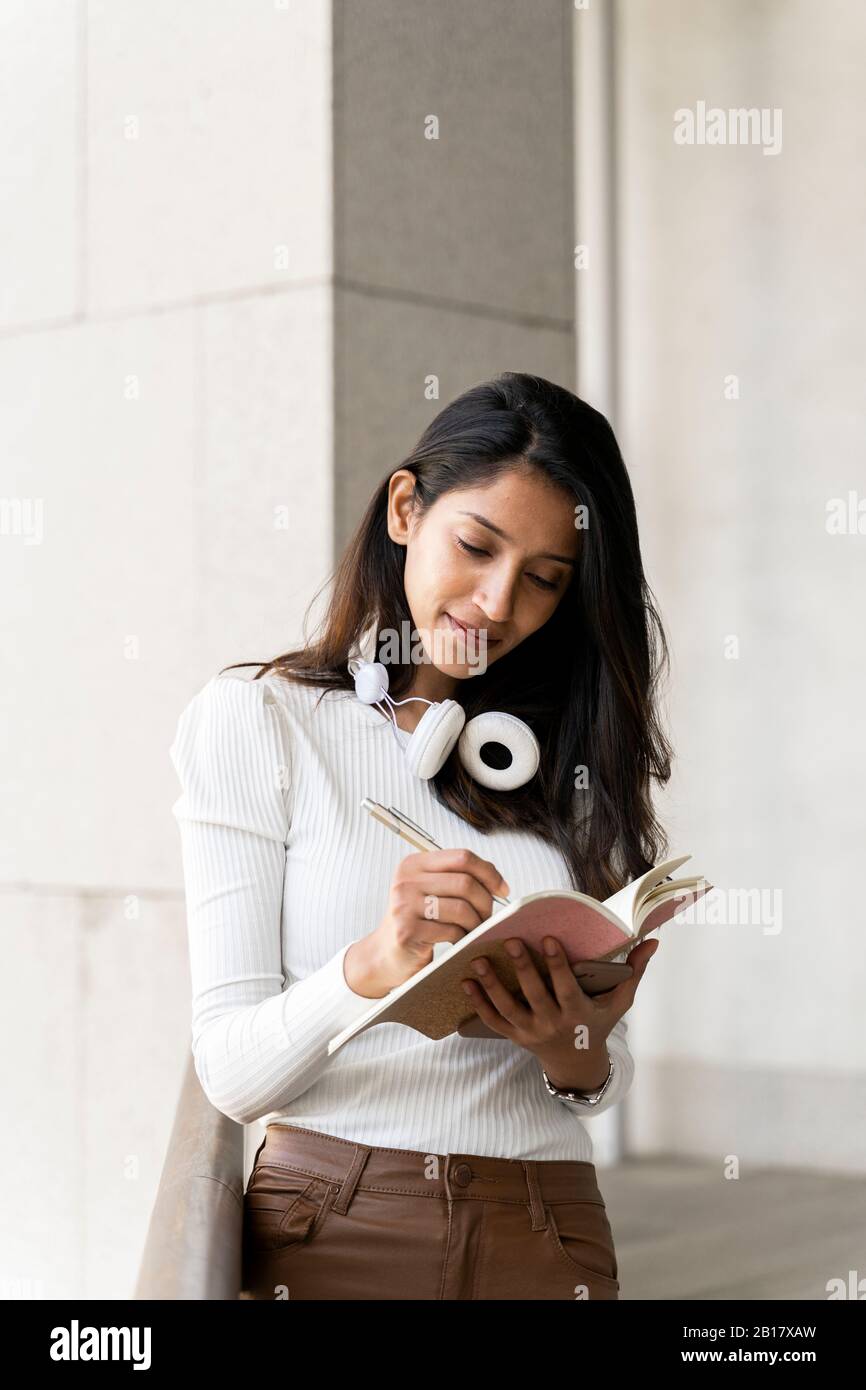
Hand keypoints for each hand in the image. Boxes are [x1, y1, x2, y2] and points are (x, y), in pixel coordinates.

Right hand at [344, 847, 509, 997]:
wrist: (385, 954)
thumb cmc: (416, 921)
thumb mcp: (430, 890)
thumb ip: (456, 878)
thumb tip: (498, 882)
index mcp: (414, 864)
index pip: (462, 857)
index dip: (489, 872)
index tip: (502, 889)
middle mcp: (406, 880)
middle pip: (465, 883)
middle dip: (485, 902)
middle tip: (487, 917)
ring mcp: (404, 905)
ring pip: (462, 908)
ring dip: (476, 923)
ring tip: (473, 930)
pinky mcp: (408, 931)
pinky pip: (452, 931)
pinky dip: (463, 938)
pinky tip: (459, 941)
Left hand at [460, 935, 658, 1087]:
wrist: (576, 1061)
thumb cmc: (598, 1022)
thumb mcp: (619, 1001)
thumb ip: (634, 971)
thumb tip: (652, 941)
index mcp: (577, 1012)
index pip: (566, 987)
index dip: (557, 964)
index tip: (548, 938)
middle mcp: (552, 1023)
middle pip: (534, 994)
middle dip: (523, 967)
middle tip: (511, 940)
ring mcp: (530, 1032)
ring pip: (507, 1008)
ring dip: (491, 985)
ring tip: (479, 960)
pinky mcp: (514, 1036)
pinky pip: (493, 1021)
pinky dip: (478, 1004)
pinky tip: (466, 982)